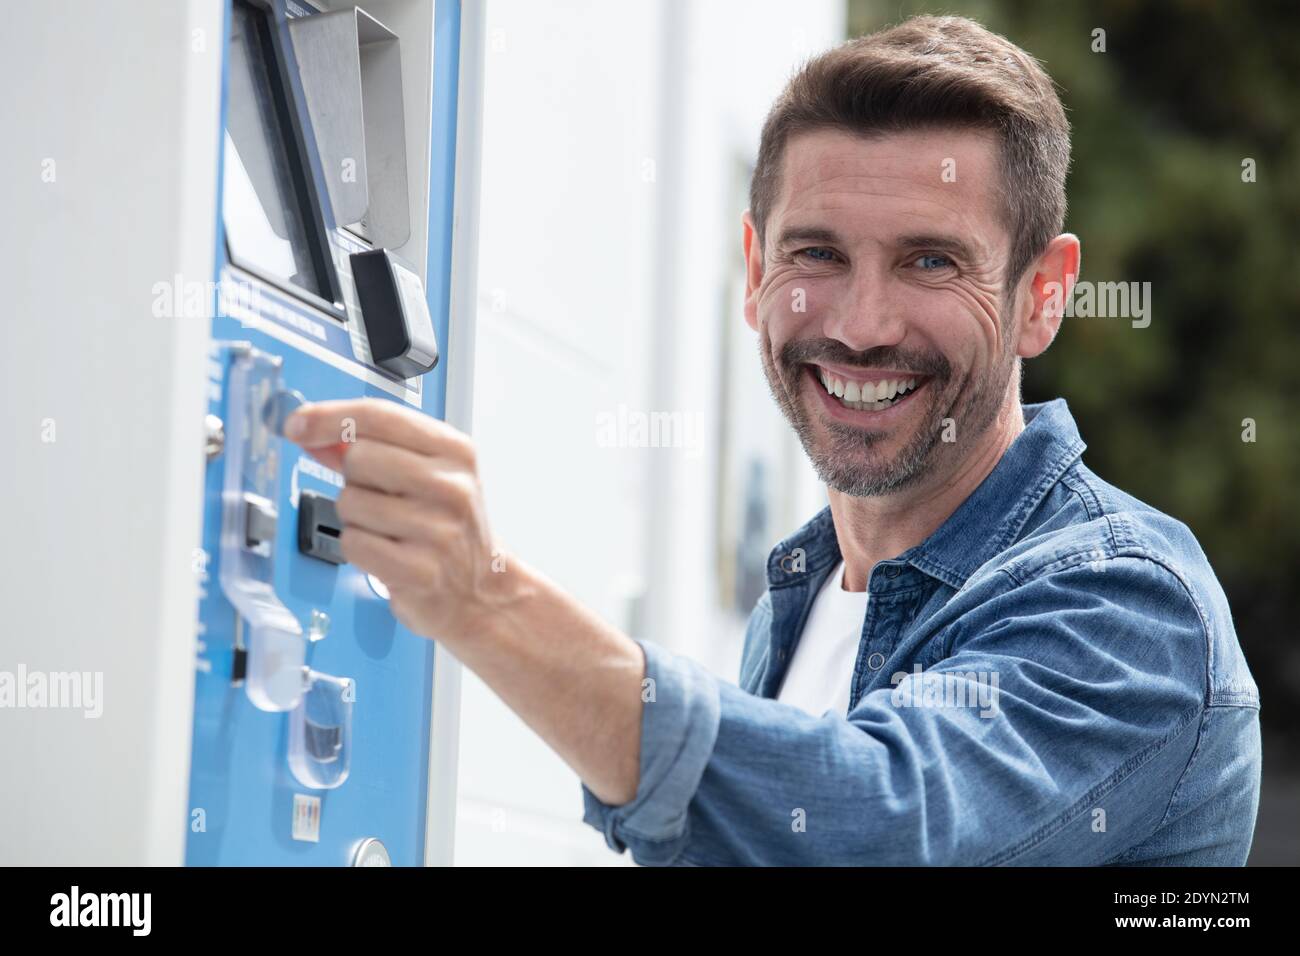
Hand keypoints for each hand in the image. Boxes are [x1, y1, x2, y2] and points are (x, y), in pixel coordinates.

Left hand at [284, 397, 507, 642]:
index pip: (379, 416)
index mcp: (455, 451)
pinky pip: (353, 543)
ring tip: (387, 529)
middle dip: (354, 478)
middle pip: (359, 458)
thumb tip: (310, 428)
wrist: (477, 587)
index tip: (297, 424)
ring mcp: (439, 530)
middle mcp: (452, 486)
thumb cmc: (444, 524)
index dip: (329, 417)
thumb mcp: (422, 472)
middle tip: (380, 497)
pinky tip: (385, 552)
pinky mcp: (420, 570)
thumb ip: (367, 445)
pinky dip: (359, 548)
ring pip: (350, 503)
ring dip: (356, 517)